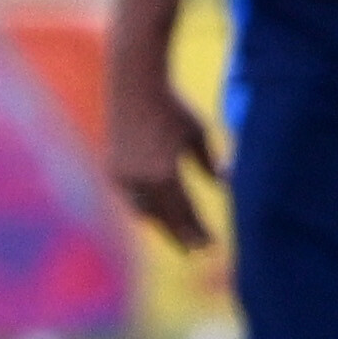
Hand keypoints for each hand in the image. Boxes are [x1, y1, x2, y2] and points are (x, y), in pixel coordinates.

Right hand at [105, 64, 221, 252]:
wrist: (134, 86)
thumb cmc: (172, 107)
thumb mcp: (198, 134)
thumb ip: (210, 164)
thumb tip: (224, 185)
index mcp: (165, 174)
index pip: (186, 213)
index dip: (199, 231)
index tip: (211, 245)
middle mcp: (141, 180)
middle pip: (164, 219)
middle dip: (181, 236)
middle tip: (195, 252)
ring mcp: (123, 176)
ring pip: (144, 211)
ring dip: (161, 224)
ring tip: (175, 235)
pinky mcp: (112, 169)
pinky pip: (131, 198)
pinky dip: (145, 208)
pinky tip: (155, 212)